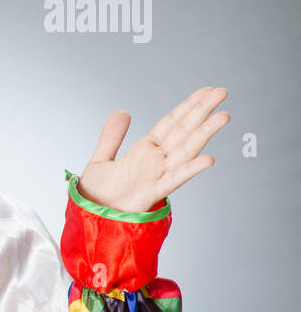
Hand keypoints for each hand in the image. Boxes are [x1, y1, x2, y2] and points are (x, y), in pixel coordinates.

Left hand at [77, 87, 229, 212]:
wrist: (89, 220)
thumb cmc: (97, 197)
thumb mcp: (100, 159)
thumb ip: (112, 136)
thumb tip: (123, 112)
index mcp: (144, 152)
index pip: (171, 124)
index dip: (188, 106)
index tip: (206, 91)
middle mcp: (155, 162)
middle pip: (183, 132)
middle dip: (202, 112)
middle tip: (222, 92)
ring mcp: (155, 177)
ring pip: (185, 151)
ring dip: (204, 134)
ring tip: (223, 116)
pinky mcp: (150, 194)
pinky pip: (173, 180)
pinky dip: (190, 170)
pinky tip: (208, 159)